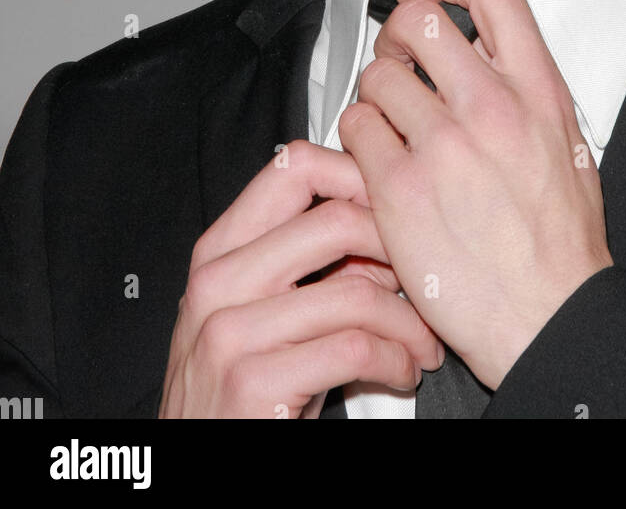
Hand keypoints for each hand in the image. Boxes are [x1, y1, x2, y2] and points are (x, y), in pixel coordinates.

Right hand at [158, 140, 443, 417]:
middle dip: (397, 248)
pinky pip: (355, 349)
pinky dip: (397, 361)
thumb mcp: (257, 313)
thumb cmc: (237, 395)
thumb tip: (377, 226)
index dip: (356, 176)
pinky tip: (401, 371)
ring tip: (421, 342)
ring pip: (356, 293)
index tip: (392, 206)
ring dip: (409, 322)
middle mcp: (216, 283)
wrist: (198, 464)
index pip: (292, 167)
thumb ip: (302, 264)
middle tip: (420, 278)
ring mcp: (229, 333)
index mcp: (218, 252)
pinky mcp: (252, 383)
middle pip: (334, 220)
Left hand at [339, 0, 612, 390]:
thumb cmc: (560, 244)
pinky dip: (357, 140)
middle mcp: (492, 108)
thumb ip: (524, 88)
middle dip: (397, 38)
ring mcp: (445, 146)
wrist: (549, 319)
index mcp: (539, 90)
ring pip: (377, 75)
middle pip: (419, 21)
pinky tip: (377, 163)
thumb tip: (482, 48)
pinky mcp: (401, 189)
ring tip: (391, 127)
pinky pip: (355, 129)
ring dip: (375, 96)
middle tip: (398, 64)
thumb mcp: (568, 143)